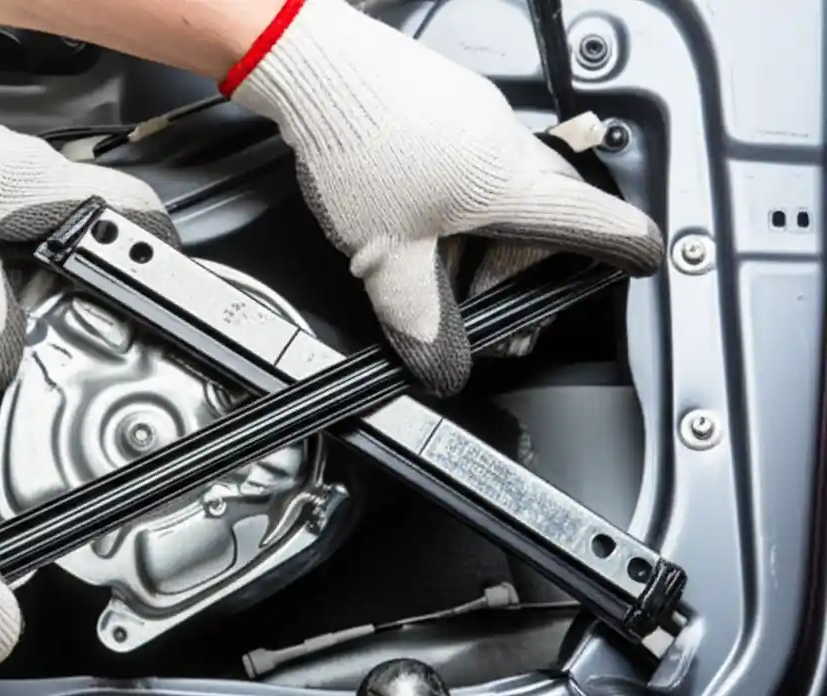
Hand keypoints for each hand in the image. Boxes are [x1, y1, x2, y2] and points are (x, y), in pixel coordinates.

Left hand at [223, 0, 663, 395]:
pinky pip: (479, 159)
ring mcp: (480, 120)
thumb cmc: (357, 146)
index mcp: (513, 186)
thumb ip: (417, 316)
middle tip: (505, 299)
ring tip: (447, 264)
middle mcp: (509, 147)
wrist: (315, 69)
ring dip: (493, 232)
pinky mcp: (450, 106)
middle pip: (554, 210)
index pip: (597, 221)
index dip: (625, 249)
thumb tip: (439, 363)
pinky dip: (466, 200)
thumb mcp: (387, 256)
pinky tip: (424, 216)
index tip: (642, 260)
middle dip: (534, 260)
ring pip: (513, 185)